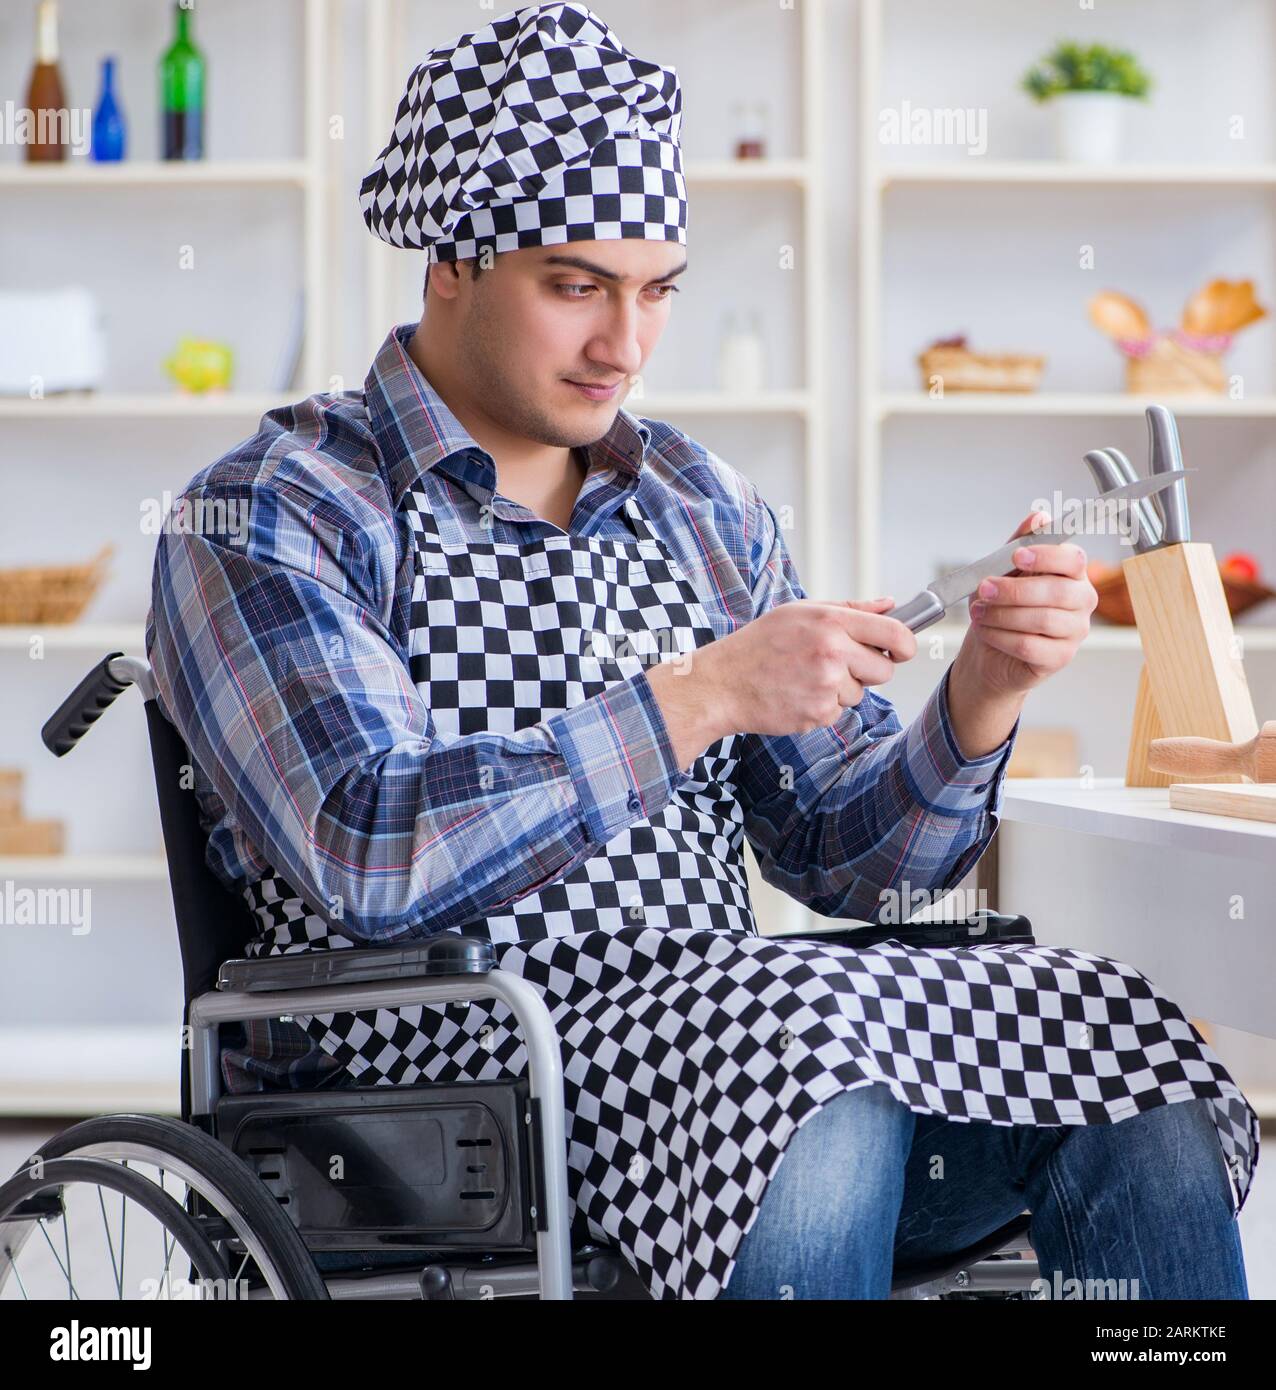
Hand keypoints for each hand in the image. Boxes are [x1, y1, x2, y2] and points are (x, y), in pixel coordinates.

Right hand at [646, 597, 915, 764]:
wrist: (721, 684)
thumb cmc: (759, 645)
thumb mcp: (801, 612)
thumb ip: (850, 608)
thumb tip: (890, 605)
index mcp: (830, 622)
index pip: (895, 634)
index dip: (905, 645)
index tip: (901, 650)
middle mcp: (832, 652)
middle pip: (885, 670)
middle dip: (869, 670)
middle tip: (839, 664)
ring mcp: (826, 686)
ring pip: (860, 693)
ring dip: (841, 689)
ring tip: (805, 677)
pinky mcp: (818, 714)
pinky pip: (838, 712)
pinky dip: (822, 706)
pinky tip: (797, 693)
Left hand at [958, 510, 1097, 698]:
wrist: (989, 649)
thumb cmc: (1001, 606)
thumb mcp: (1004, 569)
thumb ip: (1020, 542)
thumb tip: (1039, 516)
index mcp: (1072, 574)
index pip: (1073, 559)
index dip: (1046, 556)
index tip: (1016, 555)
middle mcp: (1081, 601)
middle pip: (1058, 592)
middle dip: (1014, 590)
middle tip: (985, 589)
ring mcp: (1075, 631)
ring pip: (1042, 619)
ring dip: (1002, 615)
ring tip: (979, 612)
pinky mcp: (1060, 657)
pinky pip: (1030, 645)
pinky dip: (1000, 637)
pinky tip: (987, 631)